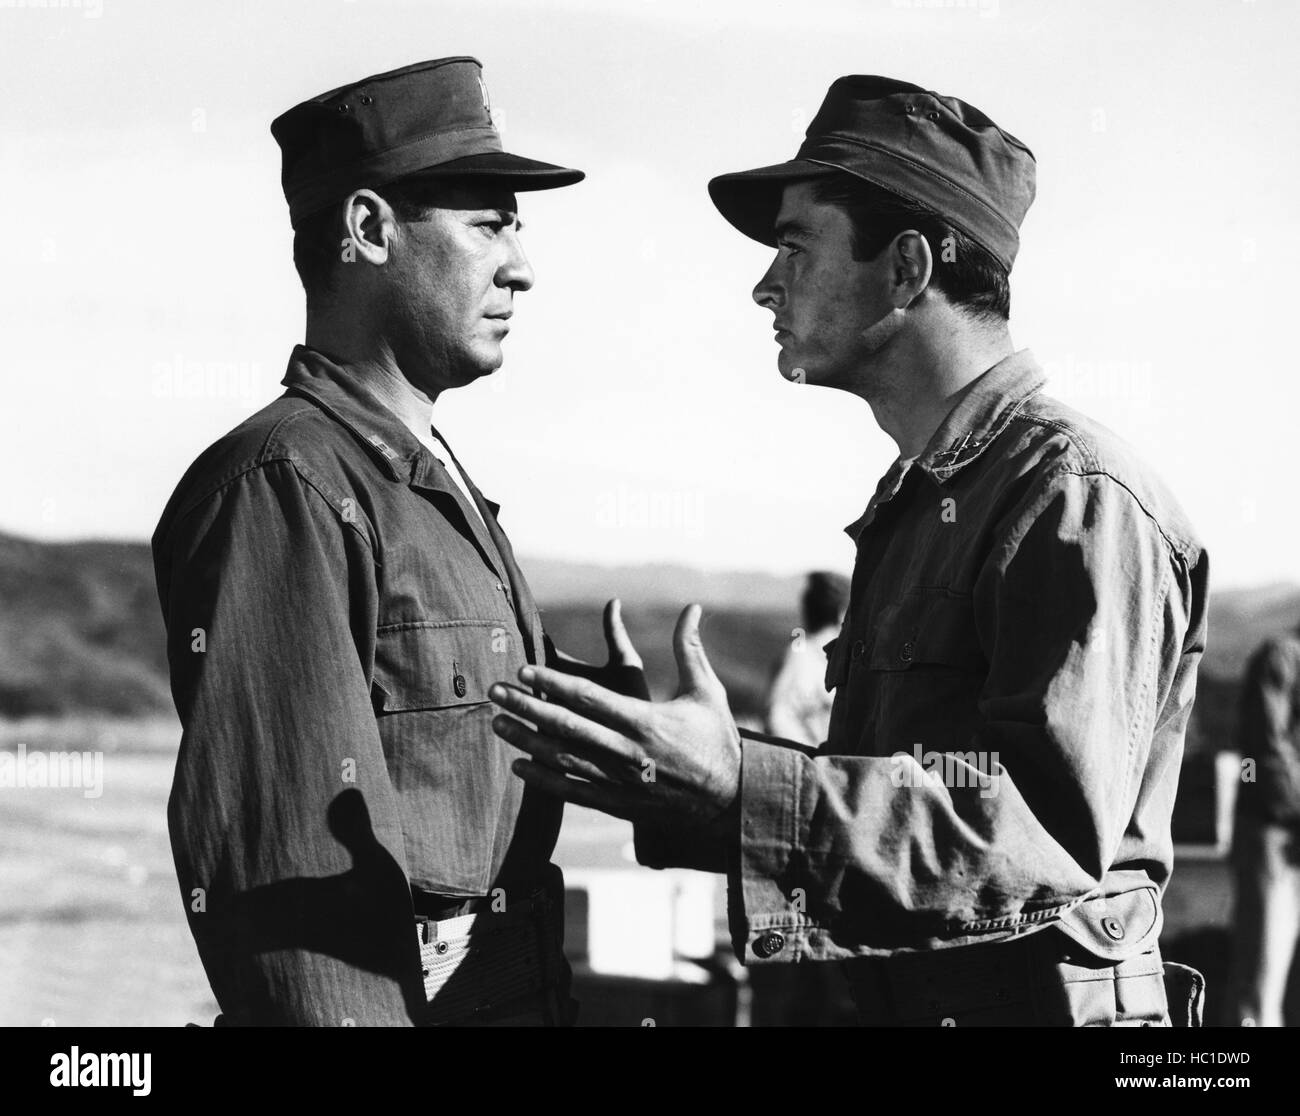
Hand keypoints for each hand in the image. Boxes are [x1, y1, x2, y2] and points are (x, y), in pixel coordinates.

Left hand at [490, 604, 740, 829]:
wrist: (729, 801)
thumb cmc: (717, 741)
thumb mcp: (707, 691)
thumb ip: (691, 649)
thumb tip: (693, 608)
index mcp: (646, 721)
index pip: (589, 698)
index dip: (552, 683)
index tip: (524, 669)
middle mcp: (627, 752)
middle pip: (566, 727)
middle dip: (527, 707)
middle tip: (495, 692)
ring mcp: (620, 782)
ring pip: (563, 759)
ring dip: (526, 741)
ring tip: (497, 725)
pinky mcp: (618, 804)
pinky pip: (572, 791)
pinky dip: (544, 779)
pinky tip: (520, 766)